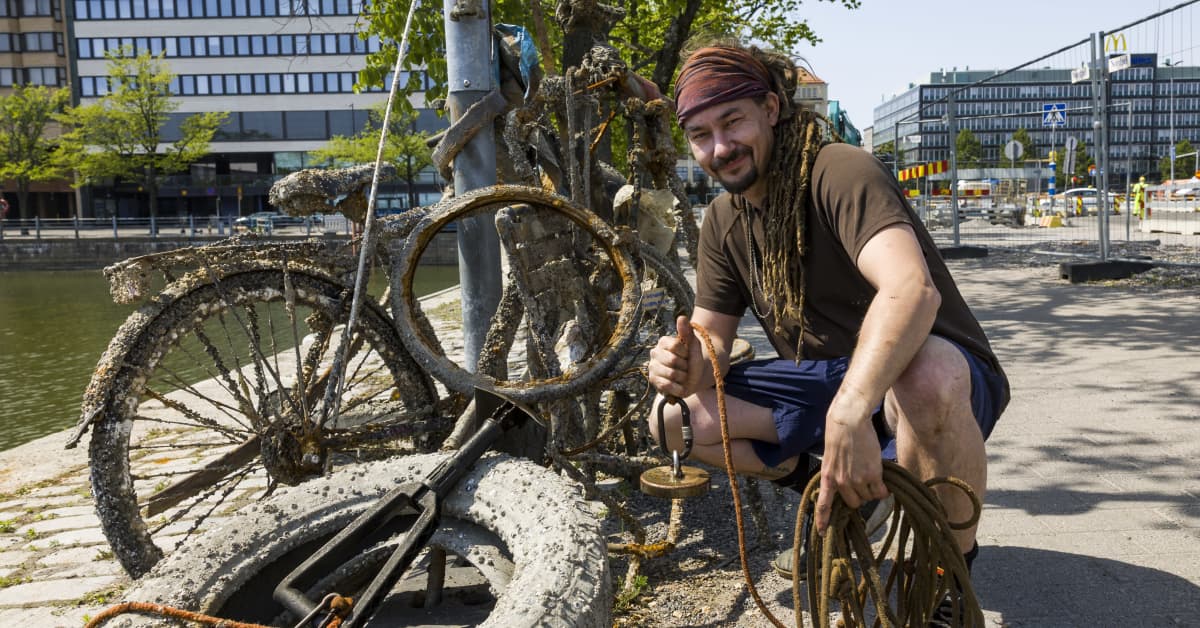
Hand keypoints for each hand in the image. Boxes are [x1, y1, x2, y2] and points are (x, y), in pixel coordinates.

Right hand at [647, 315, 703, 397]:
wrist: (694, 378)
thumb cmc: (693, 360)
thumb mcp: (693, 346)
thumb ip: (687, 332)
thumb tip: (682, 317)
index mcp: (663, 342)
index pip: (676, 346)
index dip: (686, 354)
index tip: (688, 356)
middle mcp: (655, 353)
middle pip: (673, 361)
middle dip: (685, 367)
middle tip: (686, 368)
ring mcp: (652, 367)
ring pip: (671, 374)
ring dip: (683, 378)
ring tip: (683, 377)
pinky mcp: (653, 380)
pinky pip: (666, 385)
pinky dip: (677, 388)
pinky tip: (679, 385)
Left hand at [814, 405, 887, 533]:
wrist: (849, 422)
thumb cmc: (838, 436)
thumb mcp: (830, 458)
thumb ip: (836, 474)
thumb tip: (847, 488)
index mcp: (827, 477)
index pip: (823, 504)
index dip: (823, 519)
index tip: (822, 531)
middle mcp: (841, 482)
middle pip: (854, 503)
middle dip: (859, 496)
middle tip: (862, 482)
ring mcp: (857, 479)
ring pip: (868, 497)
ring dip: (872, 489)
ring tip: (870, 472)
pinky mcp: (872, 474)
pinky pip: (880, 492)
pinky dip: (883, 489)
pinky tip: (882, 481)